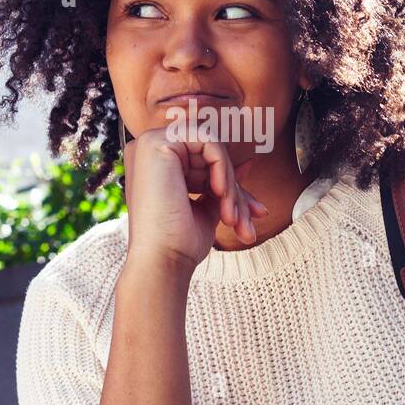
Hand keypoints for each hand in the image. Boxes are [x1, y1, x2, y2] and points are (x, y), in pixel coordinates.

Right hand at [122, 126, 267, 270]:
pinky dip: (222, 169)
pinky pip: (208, 143)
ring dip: (229, 184)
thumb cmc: (179, 243)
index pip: (203, 165)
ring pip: (211, 148)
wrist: (161, 261)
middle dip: (233, 189)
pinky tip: (220, 195)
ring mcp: (150, 143)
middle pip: (209, 156)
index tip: (255, 214)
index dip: (230, 187)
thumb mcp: (208, 208)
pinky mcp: (158, 142)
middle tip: (248, 222)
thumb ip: (222, 184)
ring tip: (232, 217)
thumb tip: (248, 164)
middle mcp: (148, 150)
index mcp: (154, 165)